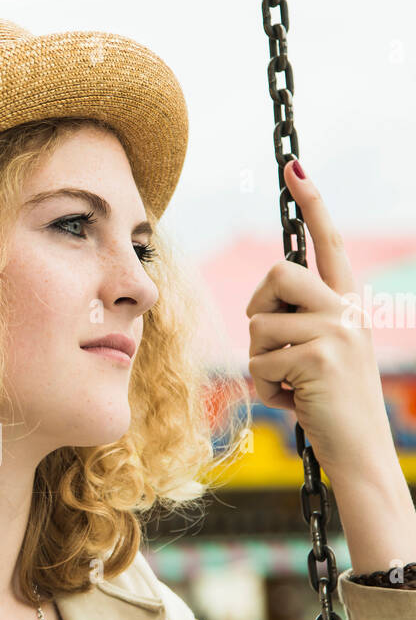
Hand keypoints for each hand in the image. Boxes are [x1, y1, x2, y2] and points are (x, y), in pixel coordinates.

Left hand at [244, 159, 394, 482]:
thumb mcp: (319, 356)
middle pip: (276, 273)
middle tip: (273, 347)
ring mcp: (337, 331)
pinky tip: (294, 403)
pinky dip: (267, 389)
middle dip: (258, 309)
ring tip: (291, 386)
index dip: (311, 202)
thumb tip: (261, 306)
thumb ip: (299, 323)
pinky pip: (261, 361)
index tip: (295, 166)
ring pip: (259, 325)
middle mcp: (347, 309)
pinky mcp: (320, 357)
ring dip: (261, 362)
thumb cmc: (330, 408)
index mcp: (348, 304)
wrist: (360, 454)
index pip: (327, 242)